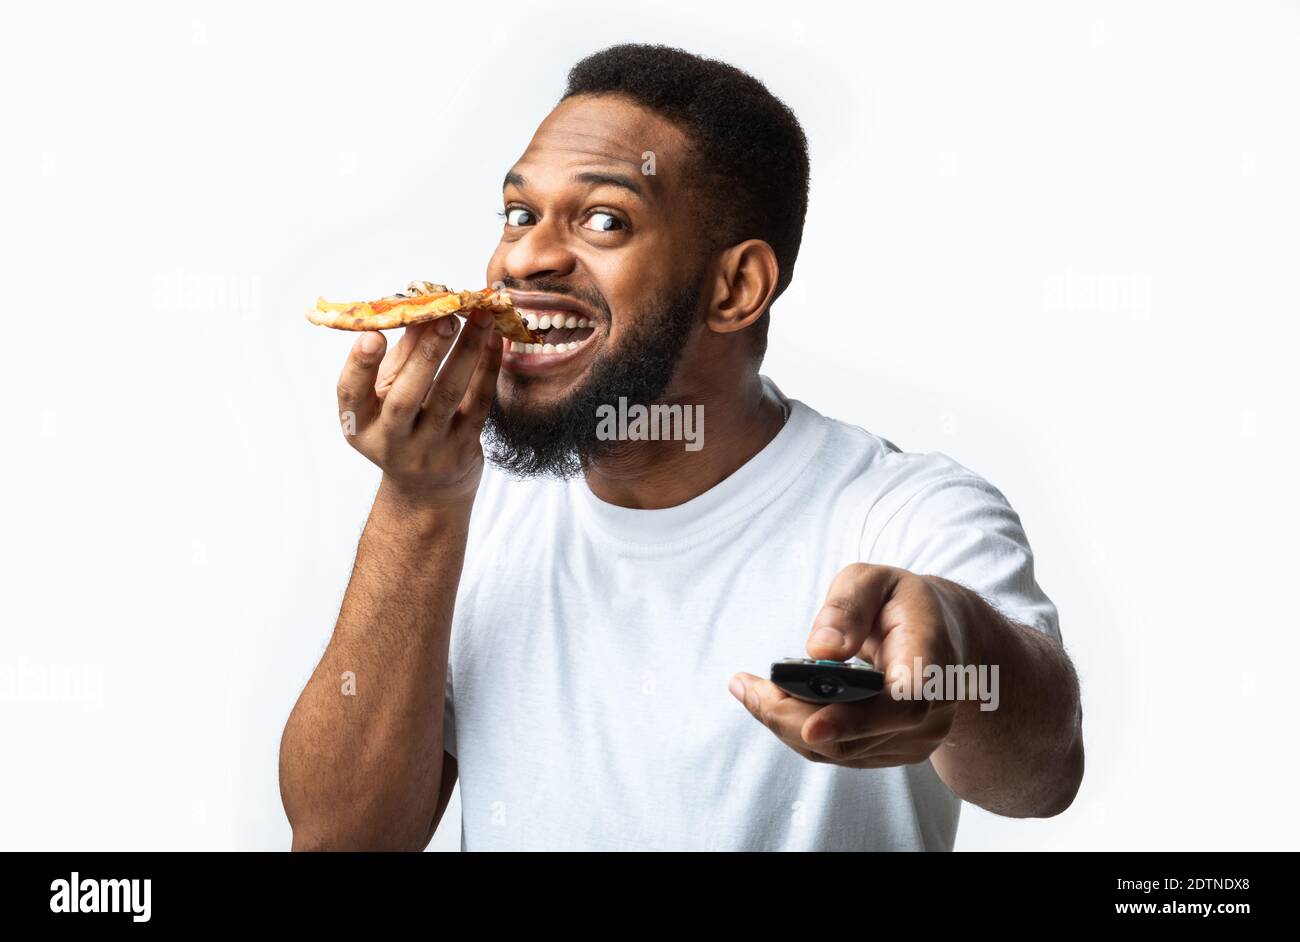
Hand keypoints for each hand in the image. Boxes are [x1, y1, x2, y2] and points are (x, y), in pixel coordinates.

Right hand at [334, 309, 501, 506]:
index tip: (373, 334)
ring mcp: (428, 450)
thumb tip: (421, 308)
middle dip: (426, 354)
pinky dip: (487, 371)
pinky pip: (477, 406)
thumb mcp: (389, 393)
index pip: (350, 394)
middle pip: (405, 398)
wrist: (429, 488)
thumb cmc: (404, 424)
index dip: (360, 366)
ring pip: (447, 397)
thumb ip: (401, 354)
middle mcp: (390, 441)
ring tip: (481, 318)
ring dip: (466, 353)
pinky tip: (495, 343)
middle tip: (446, 317)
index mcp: (360, 424)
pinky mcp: (462, 451)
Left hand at [729, 564, 970, 768]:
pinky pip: (839, 752)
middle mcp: (931, 711)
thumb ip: (848, 605)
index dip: (857, 720)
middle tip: (746, 687)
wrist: (942, 636)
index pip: (904, 704)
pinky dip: (799, 730)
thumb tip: (821, 648)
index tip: (812, 725)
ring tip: (750, 689)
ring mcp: (915, 738)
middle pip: (856, 736)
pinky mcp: (894, 751)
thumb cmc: (902, 603)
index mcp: (931, 660)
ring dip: (786, 724)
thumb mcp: (874, 581)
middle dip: (792, 717)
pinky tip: (773, 703)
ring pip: (840, 750)